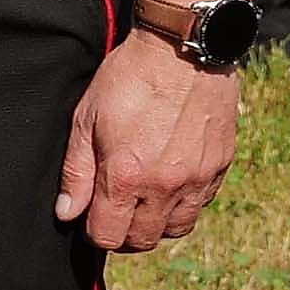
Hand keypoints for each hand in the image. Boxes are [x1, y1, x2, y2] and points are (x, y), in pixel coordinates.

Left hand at [63, 34, 242, 254]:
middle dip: (124, 232)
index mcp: (127, 177)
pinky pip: (201, 204)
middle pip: (143, 239)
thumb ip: (77, 173)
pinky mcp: (221, 165)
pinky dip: (183, 203)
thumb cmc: (128, 79)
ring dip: (155, 223)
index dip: (94, 230)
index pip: (108, 235)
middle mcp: (166, 186)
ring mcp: (198, 178)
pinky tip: (169, 183)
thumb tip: (68, 213)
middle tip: (115, 210)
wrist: (184, 49)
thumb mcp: (86, 120)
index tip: (90, 215)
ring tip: (142, 200)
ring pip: (176, 228)